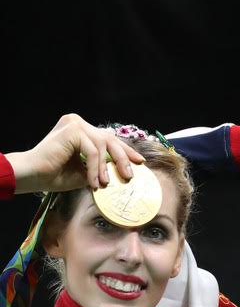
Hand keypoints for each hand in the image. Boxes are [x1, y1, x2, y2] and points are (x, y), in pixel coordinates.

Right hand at [6, 113, 142, 193]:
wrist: (32, 176)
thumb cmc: (55, 175)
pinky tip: (94, 182)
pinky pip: (93, 151)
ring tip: (104, 184)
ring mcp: (75, 124)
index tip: (139, 162)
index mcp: (80, 130)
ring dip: (105, 168)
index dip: (125, 151)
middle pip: (109, 139)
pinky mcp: (73, 130)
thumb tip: (125, 171)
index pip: (108, 138)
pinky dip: (95, 168)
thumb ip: (103, 167)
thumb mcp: (87, 170)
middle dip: (123, 157)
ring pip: (103, 146)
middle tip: (129, 175)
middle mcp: (78, 123)